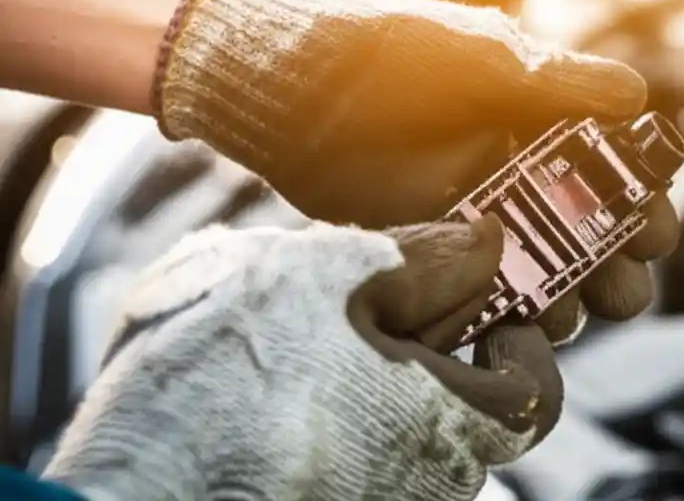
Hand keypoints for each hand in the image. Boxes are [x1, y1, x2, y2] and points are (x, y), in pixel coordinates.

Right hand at [43, 219, 560, 500]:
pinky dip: (322, 413)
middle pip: (466, 411)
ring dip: (365, 377)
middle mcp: (424, 488)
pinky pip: (346, 457)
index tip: (473, 304)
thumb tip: (484, 245)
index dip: (516, 340)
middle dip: (427, 349)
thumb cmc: (217, 385)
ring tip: (289, 341)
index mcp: (450, 430)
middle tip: (357, 305)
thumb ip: (421, 259)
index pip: (534, 394)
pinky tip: (260, 383)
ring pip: (401, 432)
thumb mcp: (323, 278)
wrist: (111, 492)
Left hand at [154, 0, 678, 341]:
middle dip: (617, 263)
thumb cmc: (389, 52)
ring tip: (573, 314)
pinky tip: (520, 324)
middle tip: (624, 288)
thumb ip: (555, 82)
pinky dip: (508, 308)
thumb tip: (637, 96)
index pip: (613, 167)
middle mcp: (517, 168)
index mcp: (541, 118)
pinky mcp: (431, 243)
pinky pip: (483, 286)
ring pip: (542, 267)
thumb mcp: (480, 57)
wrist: (287, 85)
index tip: (655, 231)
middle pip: (589, 229)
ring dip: (570, 296)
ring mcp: (476, 210)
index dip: (642, 201)